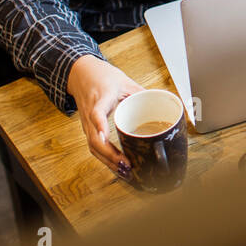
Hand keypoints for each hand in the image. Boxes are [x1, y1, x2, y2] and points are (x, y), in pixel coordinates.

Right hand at [66, 54, 143, 177]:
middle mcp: (91, 113)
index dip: (100, 125)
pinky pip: (94, 146)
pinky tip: (118, 166)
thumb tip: (164, 102)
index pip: (96, 113)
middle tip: (127, 164)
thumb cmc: (103, 77)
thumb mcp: (125, 81)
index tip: (105, 135)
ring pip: (93, 146)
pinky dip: (105, 158)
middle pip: (94, 138)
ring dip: (108, 161)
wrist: (82, 74)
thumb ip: (142, 92)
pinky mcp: (88, 128)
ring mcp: (87, 123)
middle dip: (109, 154)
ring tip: (125, 171)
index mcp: (101, 98)